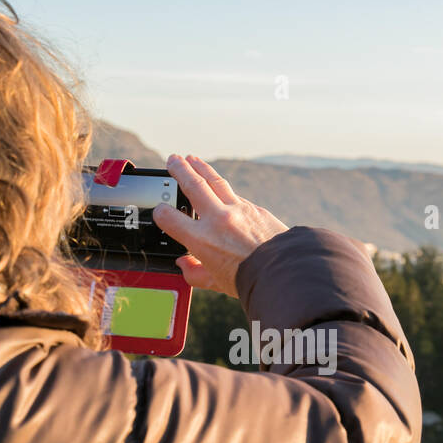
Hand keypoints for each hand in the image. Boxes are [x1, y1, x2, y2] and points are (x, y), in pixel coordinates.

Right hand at [151, 154, 287, 297]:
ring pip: (215, 181)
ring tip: (191, 159)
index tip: (160, 210)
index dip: (160, 213)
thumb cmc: (249, 282)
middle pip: (193, 185)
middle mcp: (217, 220)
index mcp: (202, 240)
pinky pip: (235, 195)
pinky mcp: (255, 209)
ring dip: (201, 168)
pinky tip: (220, 187)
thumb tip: (184, 264)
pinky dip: (224, 189)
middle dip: (180, 170)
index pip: (170, 218)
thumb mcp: (215, 283)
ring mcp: (238, 210)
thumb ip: (195, 273)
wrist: (282, 272)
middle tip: (172, 160)